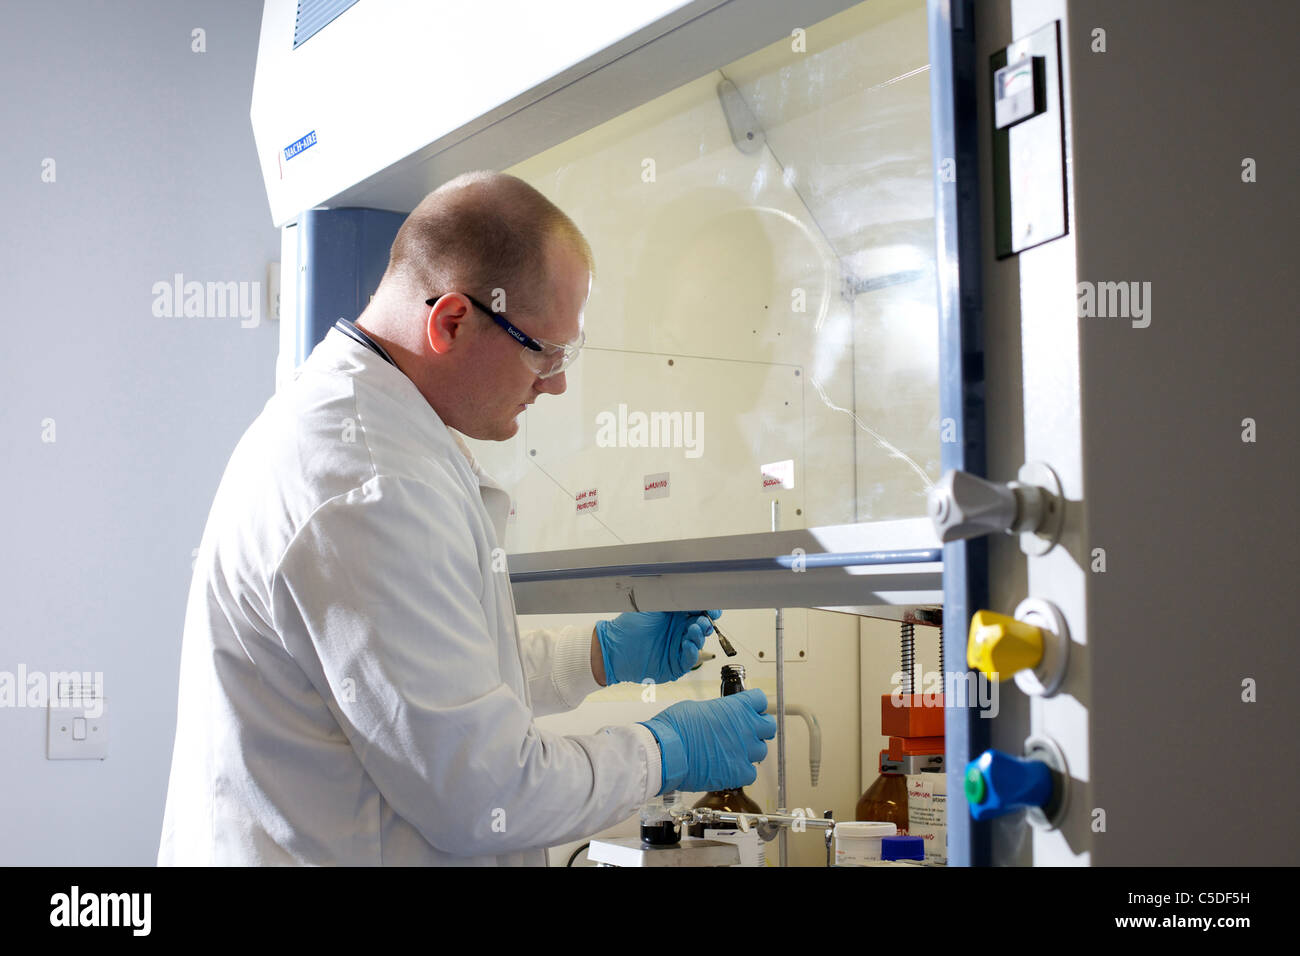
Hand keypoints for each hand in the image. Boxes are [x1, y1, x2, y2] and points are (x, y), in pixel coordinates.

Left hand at [595, 610, 719, 684]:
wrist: (614, 648)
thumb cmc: (629, 626)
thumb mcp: (652, 605)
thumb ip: (672, 599)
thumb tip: (691, 591)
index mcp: (674, 616)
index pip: (697, 611)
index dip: (707, 610)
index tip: (713, 608)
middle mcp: (678, 631)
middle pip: (702, 626)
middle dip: (706, 622)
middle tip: (703, 619)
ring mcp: (677, 648)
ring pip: (698, 642)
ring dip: (699, 635)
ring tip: (694, 629)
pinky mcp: (675, 664)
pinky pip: (690, 659)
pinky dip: (692, 651)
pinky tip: (687, 644)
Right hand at [640, 689, 776, 793]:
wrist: (667, 752)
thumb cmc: (676, 727)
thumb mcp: (697, 707)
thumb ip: (717, 711)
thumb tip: (719, 717)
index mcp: (737, 707)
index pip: (760, 701)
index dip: (754, 706)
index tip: (750, 710)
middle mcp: (746, 728)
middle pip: (768, 726)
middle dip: (759, 728)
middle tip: (747, 732)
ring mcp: (744, 751)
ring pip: (761, 751)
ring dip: (750, 751)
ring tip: (734, 752)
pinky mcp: (738, 773)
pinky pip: (751, 773)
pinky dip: (742, 772)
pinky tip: (730, 768)